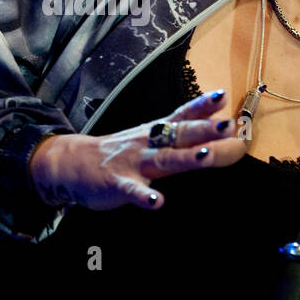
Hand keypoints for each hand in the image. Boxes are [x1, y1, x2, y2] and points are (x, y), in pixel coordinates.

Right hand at [28, 90, 247, 210]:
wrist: (72, 163)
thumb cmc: (119, 151)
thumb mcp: (149, 135)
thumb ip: (179, 129)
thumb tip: (215, 119)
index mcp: (155, 132)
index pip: (181, 115)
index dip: (202, 106)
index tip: (223, 97)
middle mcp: (148, 143)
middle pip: (178, 135)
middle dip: (204, 130)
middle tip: (227, 125)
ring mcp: (133, 163)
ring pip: (163, 160)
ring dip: (184, 158)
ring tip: (206, 156)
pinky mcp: (118, 184)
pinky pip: (132, 191)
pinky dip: (143, 196)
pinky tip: (156, 202)